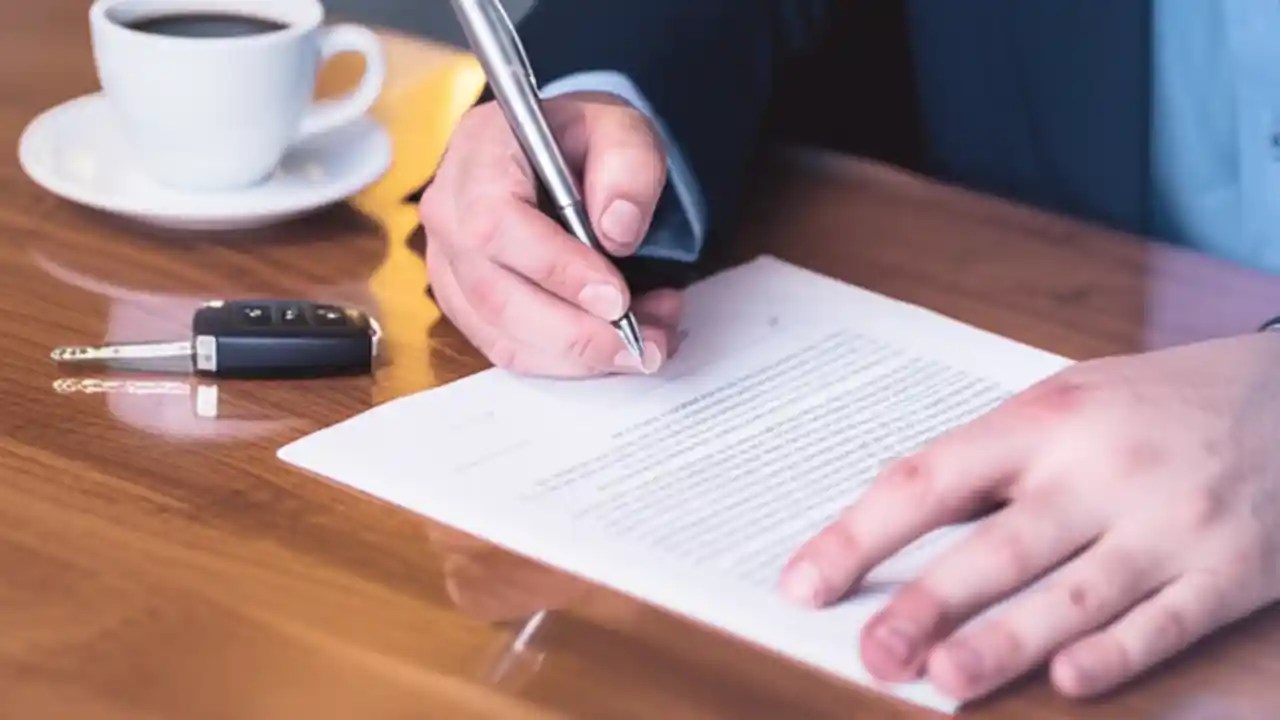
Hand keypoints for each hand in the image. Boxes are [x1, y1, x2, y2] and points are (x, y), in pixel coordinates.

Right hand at [419, 92, 680, 376]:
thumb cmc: (585, 141)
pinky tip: (613, 345)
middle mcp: (450, 210)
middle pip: (494, 294)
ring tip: (644, 343)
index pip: (496, 224)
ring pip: (501, 333)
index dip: (556, 270)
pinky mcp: (465, 302)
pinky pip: (507, 349)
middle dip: (575, 332)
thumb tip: (617, 231)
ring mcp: (449, 262)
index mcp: (479, 151)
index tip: (615, 297)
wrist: (563, 155)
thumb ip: (629, 166)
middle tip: (640, 343)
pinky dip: (565, 361)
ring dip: (578, 354)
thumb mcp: (622, 128)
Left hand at [779, 333, 1279, 700]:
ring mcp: (1169, 523)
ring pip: (1074, 594)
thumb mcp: (1066, 400)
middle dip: (928, 605)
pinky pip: (1165, 622)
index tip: (804, 583)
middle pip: (999, 547)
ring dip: (1005, 642)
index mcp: (1046, 420)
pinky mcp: (1230, 571)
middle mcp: (1102, 470)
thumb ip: (989, 456)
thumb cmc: (1155, 402)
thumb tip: (891, 498)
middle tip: (872, 654)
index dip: (859, 535)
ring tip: (943, 680)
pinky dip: (1116, 652)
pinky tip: (1067, 678)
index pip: (929, 479)